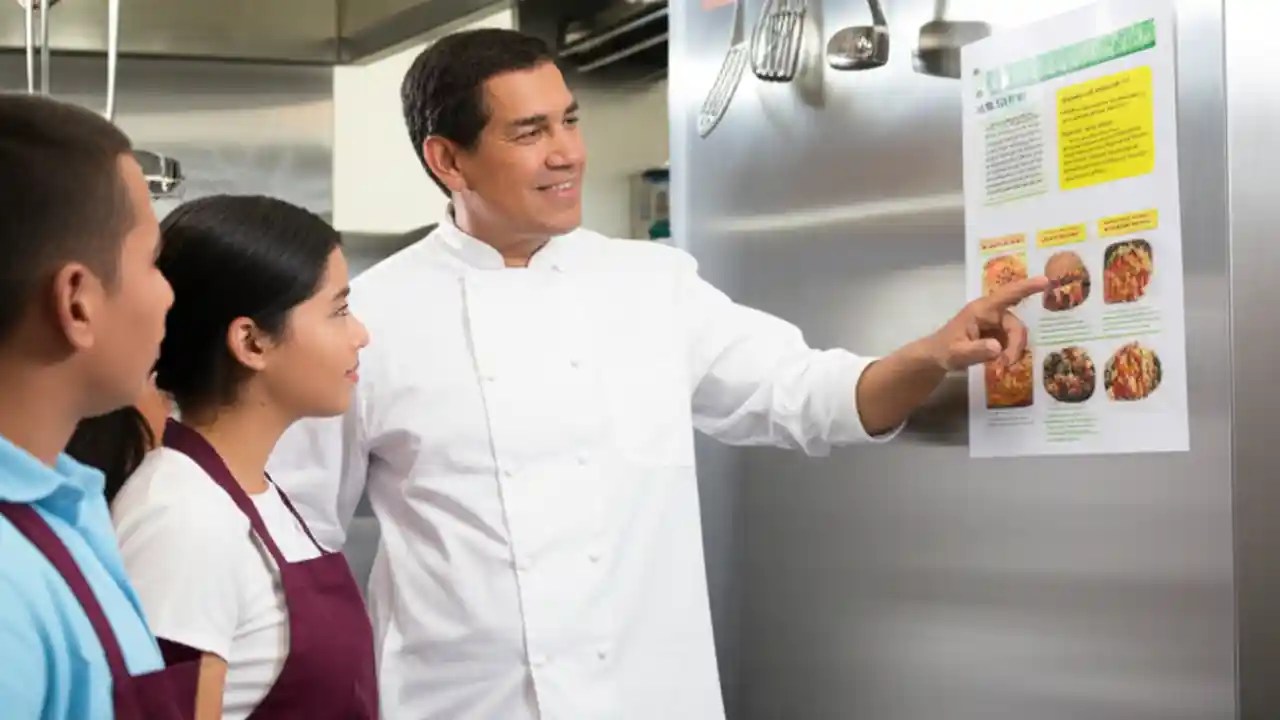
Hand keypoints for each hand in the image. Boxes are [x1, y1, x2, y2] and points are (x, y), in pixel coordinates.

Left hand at [925, 276, 1050, 370]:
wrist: (936, 357)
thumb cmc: (943, 350)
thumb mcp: (957, 354)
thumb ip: (976, 351)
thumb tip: (998, 348)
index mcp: (981, 310)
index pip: (1007, 295)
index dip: (1026, 287)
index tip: (1045, 280)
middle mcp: (991, 313)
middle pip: (1016, 325)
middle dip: (1016, 345)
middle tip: (1007, 364)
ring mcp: (995, 323)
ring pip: (1016, 335)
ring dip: (1013, 351)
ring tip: (1001, 365)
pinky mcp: (996, 333)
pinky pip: (1011, 341)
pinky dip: (1009, 353)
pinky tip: (1000, 363)